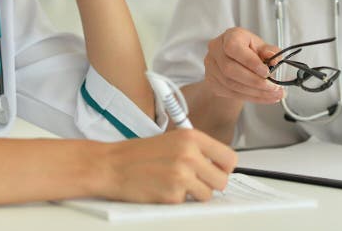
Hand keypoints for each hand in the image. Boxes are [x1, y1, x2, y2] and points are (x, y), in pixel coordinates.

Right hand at [101, 129, 236, 203]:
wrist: (112, 165)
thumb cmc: (139, 154)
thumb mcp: (173, 140)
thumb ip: (197, 149)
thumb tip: (219, 165)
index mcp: (192, 137)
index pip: (229, 157)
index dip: (225, 168)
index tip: (219, 171)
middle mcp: (189, 155)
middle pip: (222, 180)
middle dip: (212, 184)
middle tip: (198, 181)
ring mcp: (182, 176)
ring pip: (207, 195)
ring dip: (195, 193)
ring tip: (176, 183)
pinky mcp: (172, 195)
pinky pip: (187, 203)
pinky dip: (177, 199)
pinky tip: (163, 189)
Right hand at [204, 27, 284, 104]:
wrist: (234, 61)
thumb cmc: (249, 50)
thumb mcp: (261, 46)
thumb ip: (270, 51)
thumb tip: (275, 60)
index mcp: (230, 36)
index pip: (234, 48)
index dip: (250, 62)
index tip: (267, 72)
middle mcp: (216, 49)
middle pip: (230, 69)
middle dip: (254, 81)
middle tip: (273, 87)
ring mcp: (211, 66)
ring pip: (231, 84)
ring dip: (255, 92)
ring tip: (274, 95)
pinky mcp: (212, 81)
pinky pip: (231, 93)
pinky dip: (250, 97)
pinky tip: (264, 97)